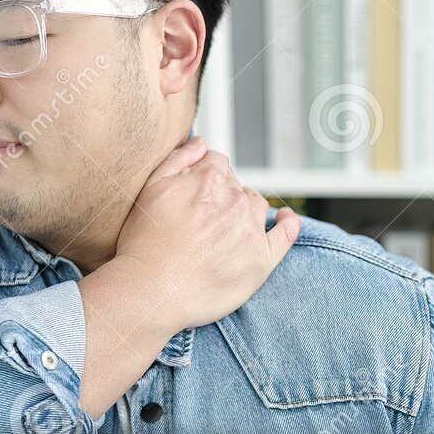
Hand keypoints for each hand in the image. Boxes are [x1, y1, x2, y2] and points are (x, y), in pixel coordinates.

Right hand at [109, 136, 300, 331]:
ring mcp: (251, 228)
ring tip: (225, 230)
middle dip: (222, 196)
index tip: (195, 196)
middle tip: (202, 221)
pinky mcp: (261, 258)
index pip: (216, 163)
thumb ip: (178, 159)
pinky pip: (286, 233)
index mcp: (209, 177)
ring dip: (246, 210)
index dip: (205, 177)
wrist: (152, 291)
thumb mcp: (151, 188)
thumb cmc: (145, 243)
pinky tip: (284, 218)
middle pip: (236, 185)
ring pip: (256, 205)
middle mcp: (234, 198)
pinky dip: (287, 222)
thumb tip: (202, 143)